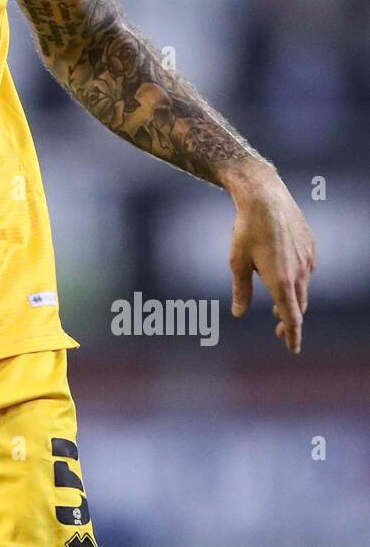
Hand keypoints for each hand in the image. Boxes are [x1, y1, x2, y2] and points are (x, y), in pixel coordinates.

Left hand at [226, 163, 315, 353]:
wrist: (265, 197)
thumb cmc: (246, 230)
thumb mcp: (237, 262)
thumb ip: (241, 290)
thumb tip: (238, 313)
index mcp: (281, 281)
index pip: (292, 318)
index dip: (293, 336)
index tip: (292, 349)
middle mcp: (300, 272)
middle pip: (299, 305)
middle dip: (290, 320)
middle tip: (278, 331)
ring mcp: (307, 258)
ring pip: (303, 287)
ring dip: (293, 300)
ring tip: (277, 307)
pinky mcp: (310, 246)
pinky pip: (306, 269)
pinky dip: (297, 279)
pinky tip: (286, 276)